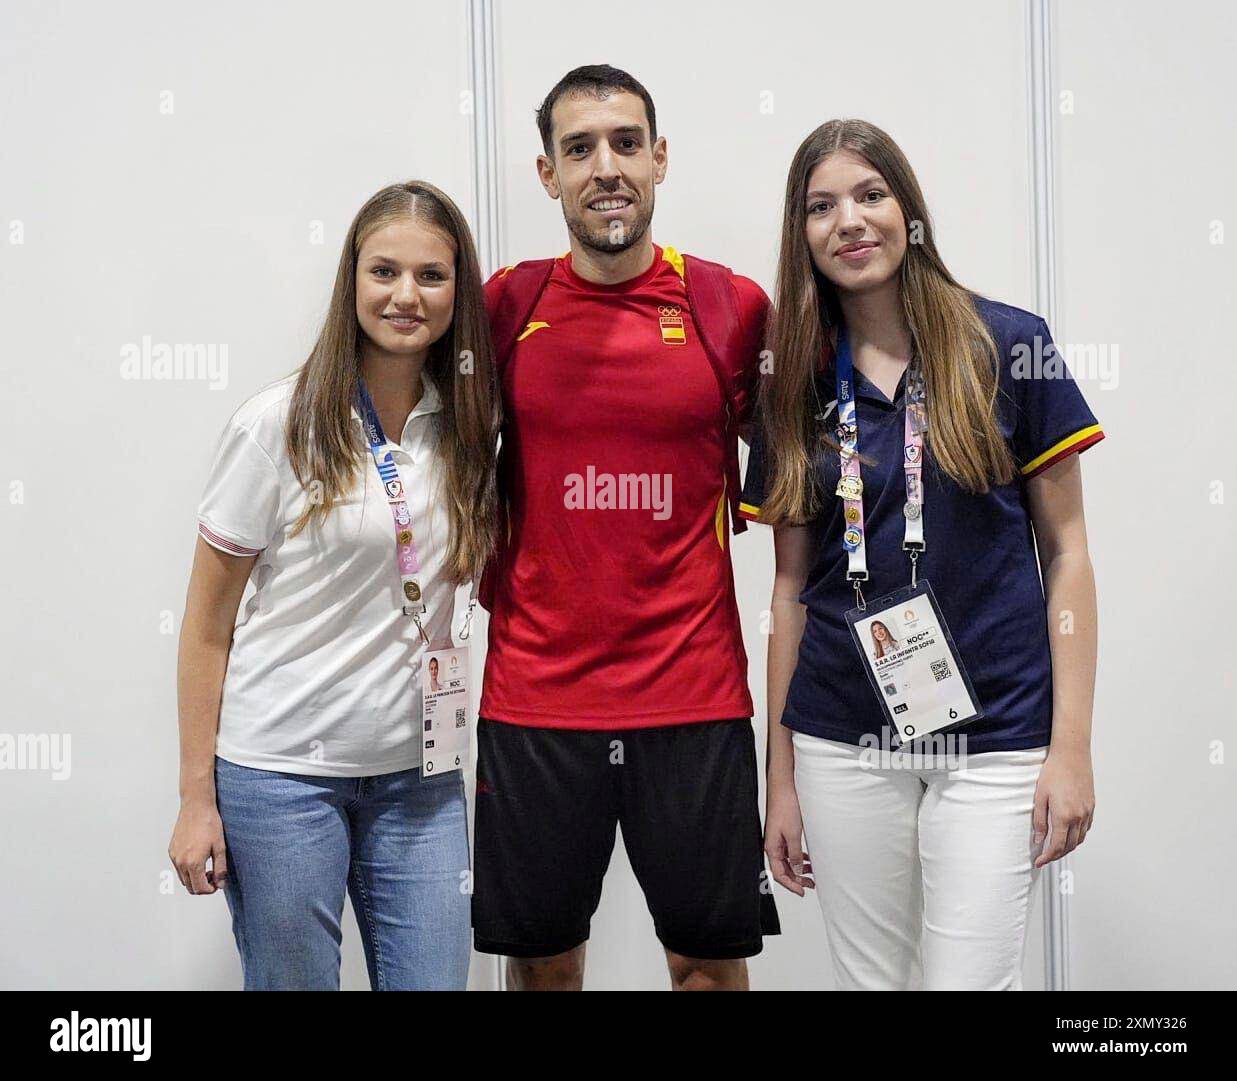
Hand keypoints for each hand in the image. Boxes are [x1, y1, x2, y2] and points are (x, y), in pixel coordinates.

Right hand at [169, 798, 227, 894]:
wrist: (196, 806)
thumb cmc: (210, 824)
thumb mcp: (220, 847)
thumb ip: (220, 868)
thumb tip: (220, 885)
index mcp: (193, 863)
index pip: (199, 888)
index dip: (210, 890)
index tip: (218, 883)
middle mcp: (180, 862)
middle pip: (190, 887)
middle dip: (203, 886)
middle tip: (214, 875)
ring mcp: (174, 856)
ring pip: (183, 878)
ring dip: (195, 878)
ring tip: (207, 866)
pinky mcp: (171, 850)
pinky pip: (178, 868)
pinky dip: (188, 870)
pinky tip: (199, 858)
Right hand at [764, 779, 813, 894]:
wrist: (784, 787)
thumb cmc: (786, 807)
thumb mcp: (793, 834)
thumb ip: (795, 854)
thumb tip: (796, 870)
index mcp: (771, 847)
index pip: (779, 874)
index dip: (791, 885)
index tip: (803, 892)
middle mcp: (772, 845)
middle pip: (783, 869)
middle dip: (796, 879)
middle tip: (811, 884)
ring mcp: (777, 839)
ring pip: (787, 861)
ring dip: (798, 868)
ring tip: (811, 872)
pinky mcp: (783, 832)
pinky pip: (789, 851)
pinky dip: (798, 858)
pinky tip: (807, 859)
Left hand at [1031, 745, 1094, 867]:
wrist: (1071, 755)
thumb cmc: (1054, 772)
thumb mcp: (1039, 796)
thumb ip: (1039, 820)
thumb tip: (1038, 839)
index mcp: (1064, 815)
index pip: (1056, 845)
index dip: (1047, 857)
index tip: (1039, 861)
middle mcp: (1079, 816)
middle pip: (1069, 846)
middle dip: (1057, 855)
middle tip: (1045, 857)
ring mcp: (1087, 812)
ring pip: (1079, 839)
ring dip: (1068, 847)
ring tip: (1056, 848)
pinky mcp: (1091, 806)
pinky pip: (1086, 828)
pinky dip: (1077, 836)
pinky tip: (1069, 834)